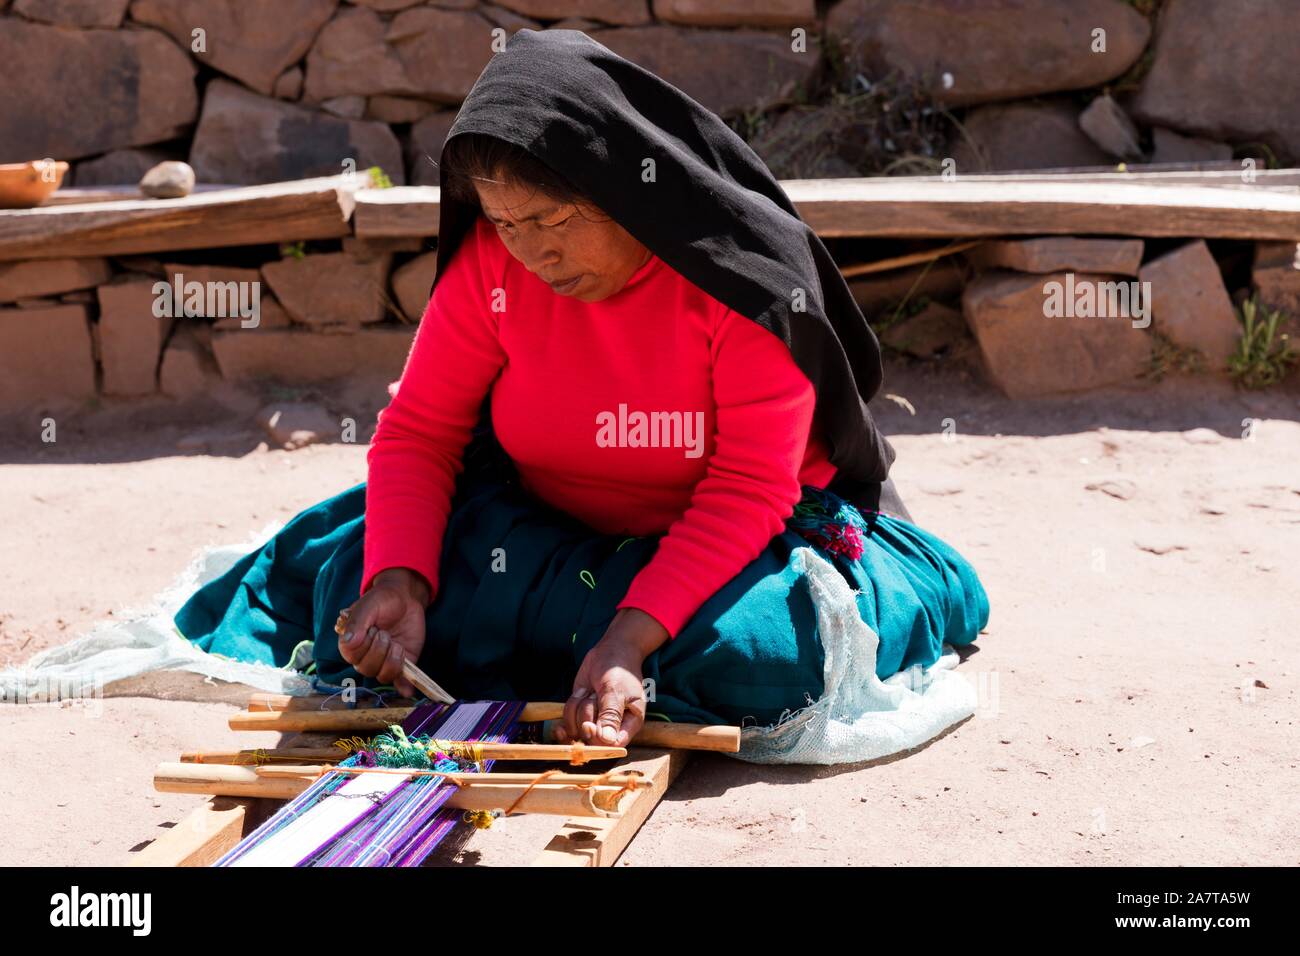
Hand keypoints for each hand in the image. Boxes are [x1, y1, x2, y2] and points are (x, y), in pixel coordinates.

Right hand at [337, 568, 430, 696]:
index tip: (373, 629)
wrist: (405, 599)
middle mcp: (365, 656)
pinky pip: (400, 682)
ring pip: (383, 676)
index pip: (351, 656)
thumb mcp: (368, 605)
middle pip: (366, 669)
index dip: (364, 645)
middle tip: (385, 632)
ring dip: (392, 660)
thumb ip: (357, 622)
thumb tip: (349, 642)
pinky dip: (404, 687)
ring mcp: (384, 662)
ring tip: (397, 643)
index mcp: (351, 644)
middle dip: (379, 650)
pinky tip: (409, 690)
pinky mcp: (401, 664)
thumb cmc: (382, 600)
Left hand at [558, 608, 668, 745]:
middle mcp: (611, 728)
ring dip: (579, 706)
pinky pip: (567, 720)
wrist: (611, 652)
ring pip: (576, 729)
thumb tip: (607, 740)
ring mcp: (594, 722)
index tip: (589, 725)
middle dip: (586, 716)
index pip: (612, 746)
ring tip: (592, 691)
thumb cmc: (620, 670)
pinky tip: (581, 693)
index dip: (597, 741)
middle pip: (590, 739)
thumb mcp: (616, 691)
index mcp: (628, 725)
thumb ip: (611, 715)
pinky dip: (571, 706)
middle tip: (595, 696)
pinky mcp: (580, 714)